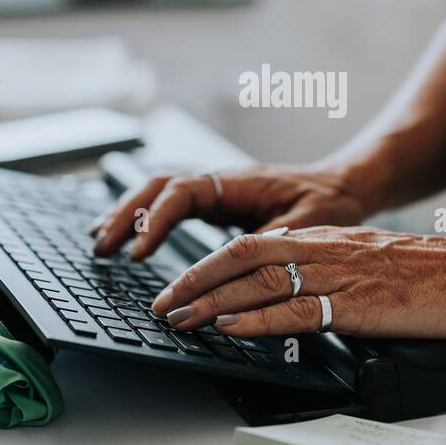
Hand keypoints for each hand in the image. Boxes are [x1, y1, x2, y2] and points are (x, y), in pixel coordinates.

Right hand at [91, 165, 373, 259]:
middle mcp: (220, 182)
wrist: (346, 186)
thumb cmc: (331, 202)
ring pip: (159, 193)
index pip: (182, 192)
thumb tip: (238, 262)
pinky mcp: (217, 206)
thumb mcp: (309, 224)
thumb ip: (274, 239)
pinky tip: (128, 239)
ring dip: (127, 214)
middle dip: (126, 214)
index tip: (139, 252)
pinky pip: (171, 206)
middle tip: (101, 247)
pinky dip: (145, 219)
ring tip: (99, 241)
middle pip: (157, 187)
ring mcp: (216, 192)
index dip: (156, 220)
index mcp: (238, 182)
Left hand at [150, 226, 445, 338]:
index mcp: (326, 239)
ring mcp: (339, 275)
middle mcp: (325, 249)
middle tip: (162, 302)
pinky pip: (297, 310)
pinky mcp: (357, 304)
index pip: (252, 244)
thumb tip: (295, 297)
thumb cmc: (432, 273)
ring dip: (213, 302)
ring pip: (261, 281)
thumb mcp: (370, 262)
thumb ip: (331, 272)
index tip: (180, 283)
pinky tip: (231, 329)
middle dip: (195, 280)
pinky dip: (258, 320)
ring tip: (180, 318)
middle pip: (242, 256)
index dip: (209, 264)